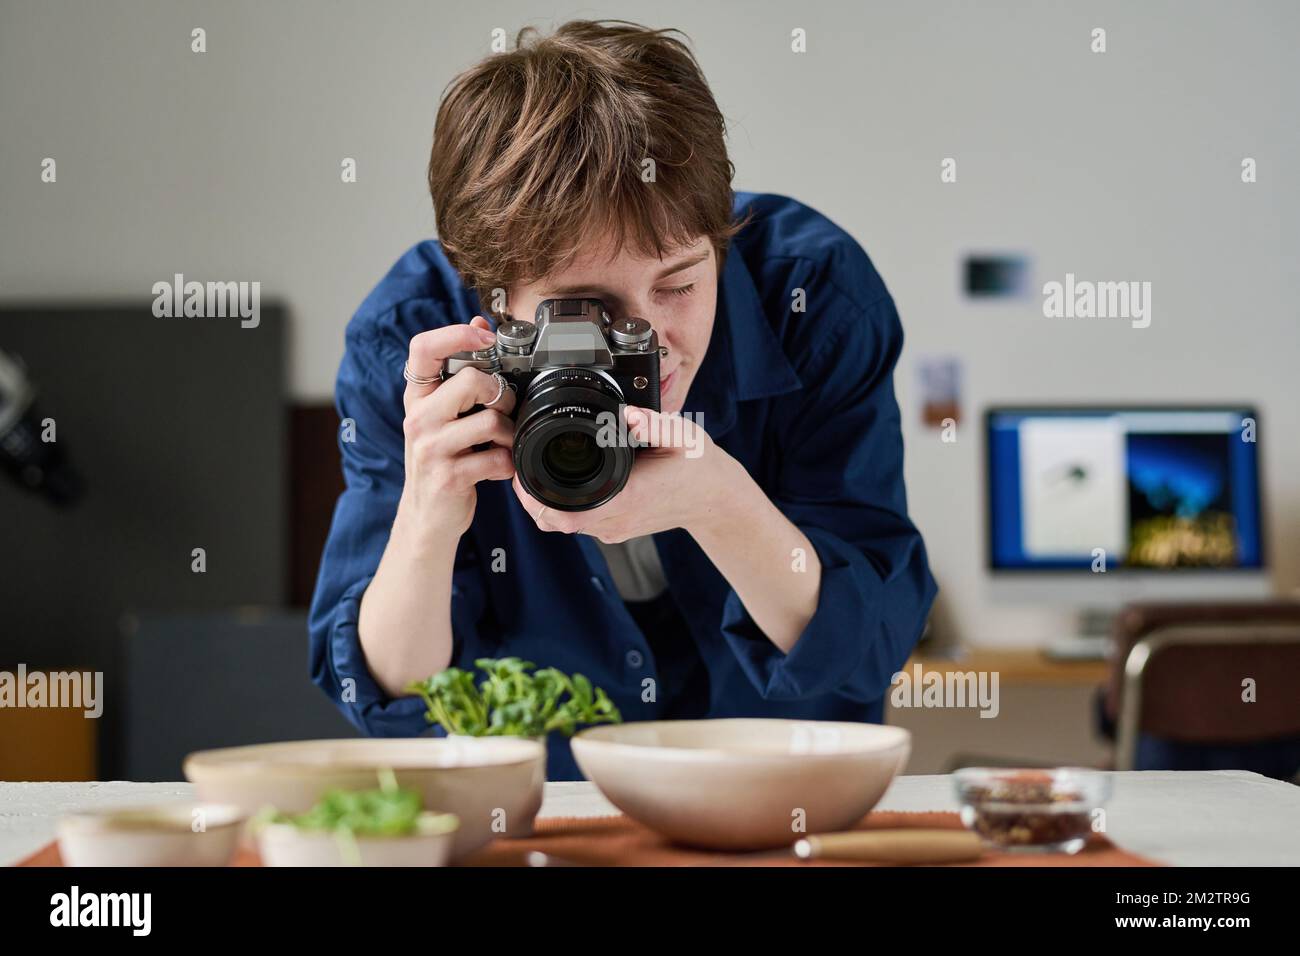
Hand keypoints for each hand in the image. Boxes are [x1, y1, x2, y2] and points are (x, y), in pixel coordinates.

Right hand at [399, 316, 516, 539]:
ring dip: (510, 433)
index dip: (457, 334)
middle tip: (504, 412)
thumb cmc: (441, 460)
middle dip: (502, 394)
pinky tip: (499, 467)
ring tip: (503, 443)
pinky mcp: (448, 477)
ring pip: (490, 420)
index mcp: (417, 398)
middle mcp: (418, 419)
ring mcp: (430, 448)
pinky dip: (508, 464)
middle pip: (472, 380)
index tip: (486, 338)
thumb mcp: (442, 415)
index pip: (423, 347)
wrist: (427, 517)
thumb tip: (478, 322)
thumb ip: (458, 374)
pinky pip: (496, 458)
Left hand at [512, 406, 732, 541]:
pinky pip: (580, 521)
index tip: (520, 471)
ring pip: (564, 524)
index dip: (533, 497)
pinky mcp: (617, 528)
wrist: (718, 500)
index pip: (562, 512)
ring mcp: (615, 528)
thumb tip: (628, 413)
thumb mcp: (683, 437)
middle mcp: (615, 520)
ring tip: (535, 470)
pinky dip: (564, 505)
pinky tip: (563, 480)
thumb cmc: (700, 468)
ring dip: (545, 502)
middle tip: (519, 467)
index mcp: (625, 497)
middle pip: (554, 521)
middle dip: (530, 498)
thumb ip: (655, 423)